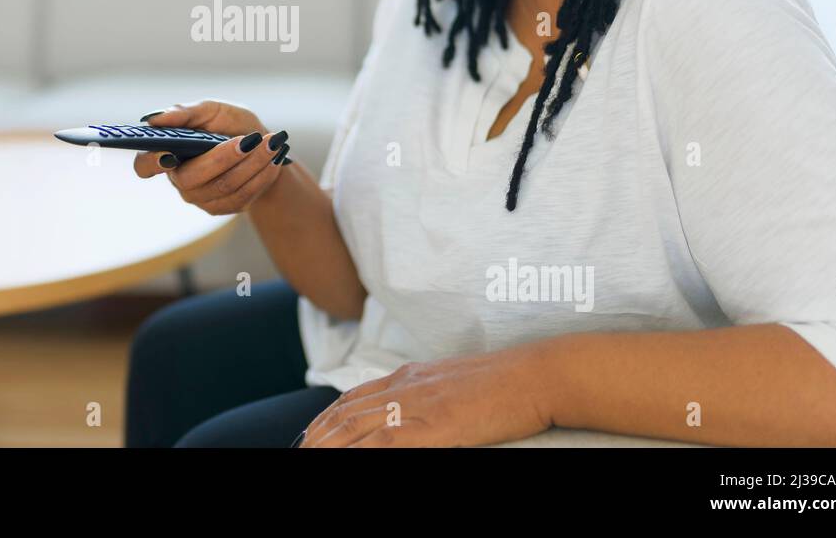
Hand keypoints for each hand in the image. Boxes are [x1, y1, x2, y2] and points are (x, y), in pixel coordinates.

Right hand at [132, 100, 289, 214]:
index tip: (167, 154)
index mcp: (167, 153)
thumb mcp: (212, 110)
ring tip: (272, 144)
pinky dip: (261, 176)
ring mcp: (200, 198)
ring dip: (251, 164)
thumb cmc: (230, 125)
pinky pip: (242, 197)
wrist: (262, 147)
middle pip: (193, 178)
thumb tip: (155, 119)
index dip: (151, 163)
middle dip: (224, 157)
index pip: (144, 166)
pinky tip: (274, 160)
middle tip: (249, 140)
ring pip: (223, 187)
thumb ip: (186, 112)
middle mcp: (179, 180)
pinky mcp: (223, 208)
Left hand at [298, 344, 554, 446]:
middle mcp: (404, 387)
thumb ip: (423, 395)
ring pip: (355, 429)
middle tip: (297, 452)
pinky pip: (385, 443)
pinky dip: (358, 452)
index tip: (308, 435)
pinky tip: (342, 460)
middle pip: (345, 415)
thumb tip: (404, 412)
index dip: (324, 419)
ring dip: (327, 446)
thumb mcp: (453, 384)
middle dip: (316, 437)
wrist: (537, 374)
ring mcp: (417, 405)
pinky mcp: (433, 426)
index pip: (352, 398)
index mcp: (409, 376)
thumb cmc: (506, 382)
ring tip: (306, 458)